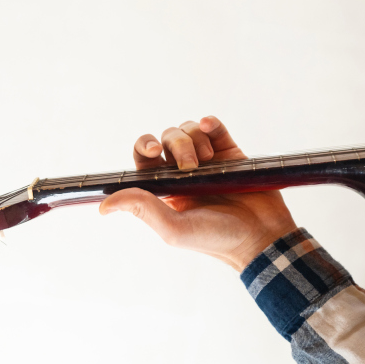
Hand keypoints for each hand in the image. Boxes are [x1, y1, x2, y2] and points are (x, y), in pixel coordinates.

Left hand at [98, 116, 297, 271]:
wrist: (260, 236)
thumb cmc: (216, 239)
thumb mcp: (174, 229)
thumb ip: (142, 209)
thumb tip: (104, 204)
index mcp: (165, 189)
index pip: (145, 158)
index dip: (145, 147)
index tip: (154, 151)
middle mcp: (184, 172)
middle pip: (167, 140)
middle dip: (176, 145)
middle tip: (191, 166)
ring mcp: (208, 161)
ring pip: (189, 131)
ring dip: (195, 139)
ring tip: (210, 162)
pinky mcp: (231, 153)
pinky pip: (214, 128)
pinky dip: (209, 124)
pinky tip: (209, 128)